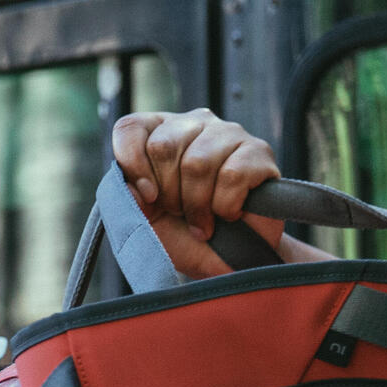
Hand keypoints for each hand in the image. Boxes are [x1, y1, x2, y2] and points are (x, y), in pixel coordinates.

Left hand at [111, 108, 320, 277]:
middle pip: (163, 146)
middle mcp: (193, 124)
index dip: (133, 165)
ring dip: (197, 205)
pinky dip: (226, 206)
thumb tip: (134, 185)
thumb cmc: (185, 236)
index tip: (149, 198)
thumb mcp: (146, 221)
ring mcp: (228, 134)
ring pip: (197, 163)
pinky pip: (232, 175)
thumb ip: (128, 200)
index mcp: (159, 132)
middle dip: (169, 193)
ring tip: (204, 221)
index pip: (131, 128)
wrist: (228, 262)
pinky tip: (230, 214)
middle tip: (182, 213)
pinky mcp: (258, 152)